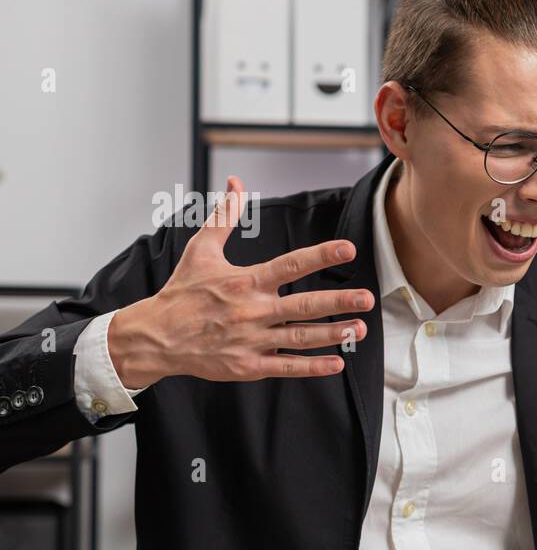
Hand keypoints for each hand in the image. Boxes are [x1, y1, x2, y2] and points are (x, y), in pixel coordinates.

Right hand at [109, 176, 374, 388]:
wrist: (155, 337)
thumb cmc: (182, 292)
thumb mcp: (200, 250)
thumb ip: (225, 217)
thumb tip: (236, 183)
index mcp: (245, 281)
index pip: (290, 265)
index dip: (320, 255)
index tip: (348, 249)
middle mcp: (252, 310)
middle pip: (303, 305)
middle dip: (338, 301)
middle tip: (368, 298)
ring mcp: (251, 340)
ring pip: (300, 337)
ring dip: (333, 333)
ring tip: (361, 327)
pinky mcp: (248, 365)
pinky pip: (285, 366)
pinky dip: (312, 367)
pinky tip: (337, 362)